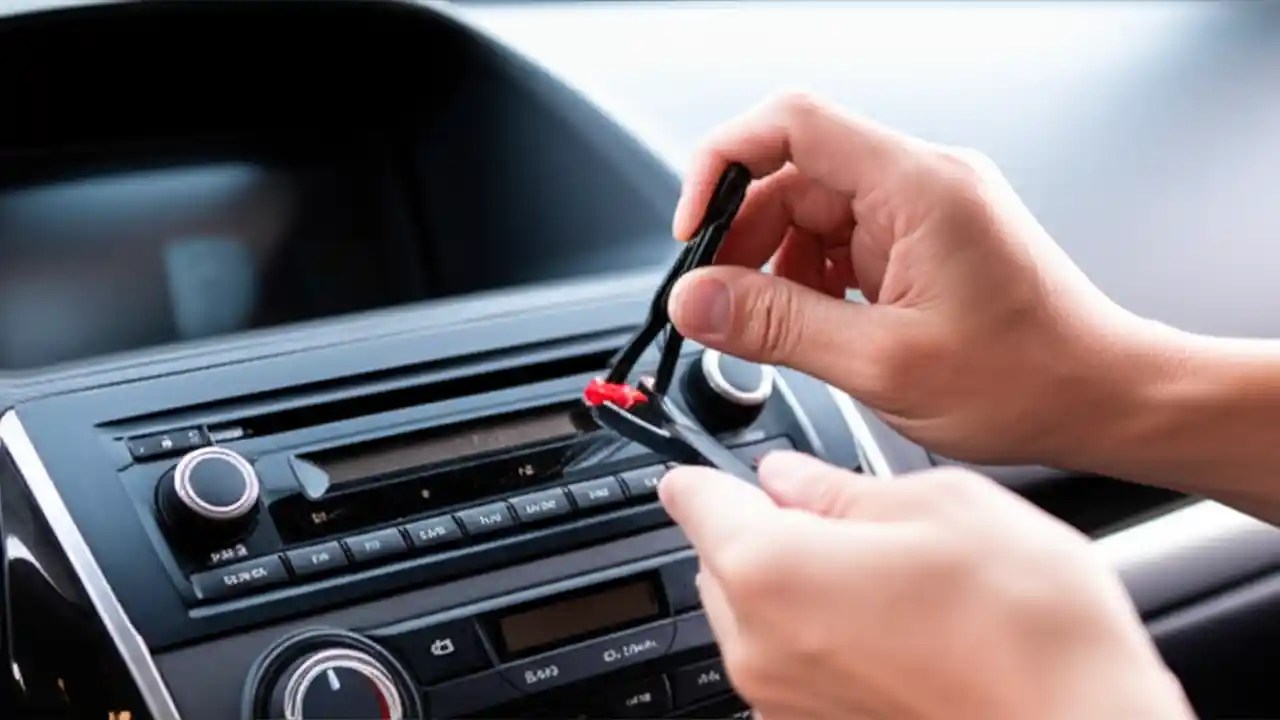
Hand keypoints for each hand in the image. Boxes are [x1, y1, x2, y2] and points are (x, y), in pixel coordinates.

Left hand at [659, 454, 1191, 719]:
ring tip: (883, 576)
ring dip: (791, 586)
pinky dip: (818, 639)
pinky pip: (789, 665)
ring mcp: (783, 701)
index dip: (710, 470)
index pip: (691, 498)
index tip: (726, 465)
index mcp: (770, 569)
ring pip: (753, 615)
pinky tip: (893, 627)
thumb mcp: (940, 505)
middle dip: (760, 529)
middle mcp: (758, 645)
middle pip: (718, 561)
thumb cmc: (1027, 627)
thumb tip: (788, 478)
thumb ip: (840, 488)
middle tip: (840, 517)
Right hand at [666, 92, 1176, 469]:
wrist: (1106, 398)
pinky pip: (841, 238)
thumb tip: (695, 301)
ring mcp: (924, 208)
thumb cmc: (1029, 380)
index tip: (693, 230)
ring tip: (769, 327)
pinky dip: (809, 278)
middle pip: (793, 172)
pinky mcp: (924, 238)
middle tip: (717, 302)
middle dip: (743, 235)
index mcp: (917, 185)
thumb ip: (776, 326)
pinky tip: (811, 324)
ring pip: (811, 209)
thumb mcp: (882, 363)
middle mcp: (921, 180)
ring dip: (775, 264)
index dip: (723, 164)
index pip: (791, 122)